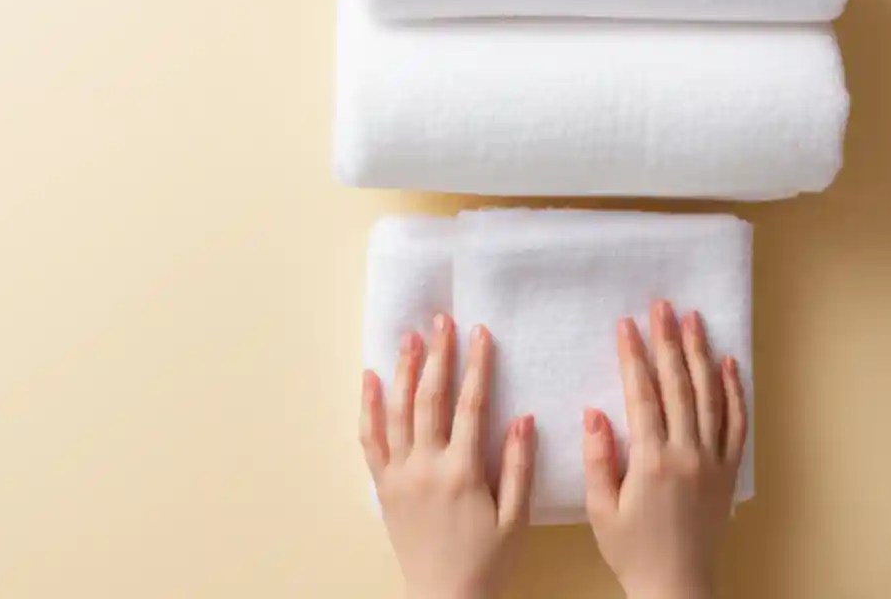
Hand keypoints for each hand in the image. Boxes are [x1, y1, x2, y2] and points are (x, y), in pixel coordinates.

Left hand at [360, 315, 535, 598]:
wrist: (444, 597)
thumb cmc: (487, 561)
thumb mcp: (516, 518)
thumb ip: (518, 466)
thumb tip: (521, 417)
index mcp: (462, 471)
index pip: (470, 405)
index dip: (476, 365)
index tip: (479, 333)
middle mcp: (425, 466)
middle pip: (429, 398)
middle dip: (437, 355)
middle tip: (440, 320)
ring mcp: (399, 474)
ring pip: (396, 411)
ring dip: (403, 370)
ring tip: (408, 337)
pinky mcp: (383, 485)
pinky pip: (369, 439)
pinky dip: (368, 407)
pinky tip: (371, 378)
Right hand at [583, 301, 747, 598]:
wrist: (676, 586)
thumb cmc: (632, 551)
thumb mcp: (600, 509)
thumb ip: (598, 459)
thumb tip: (595, 413)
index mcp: (652, 461)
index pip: (643, 395)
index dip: (634, 356)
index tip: (627, 325)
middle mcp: (688, 454)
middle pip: (679, 386)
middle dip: (669, 342)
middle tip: (662, 306)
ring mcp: (713, 461)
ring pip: (710, 397)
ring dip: (701, 355)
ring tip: (694, 320)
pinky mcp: (728, 472)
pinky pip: (736, 424)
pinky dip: (734, 391)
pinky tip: (728, 364)